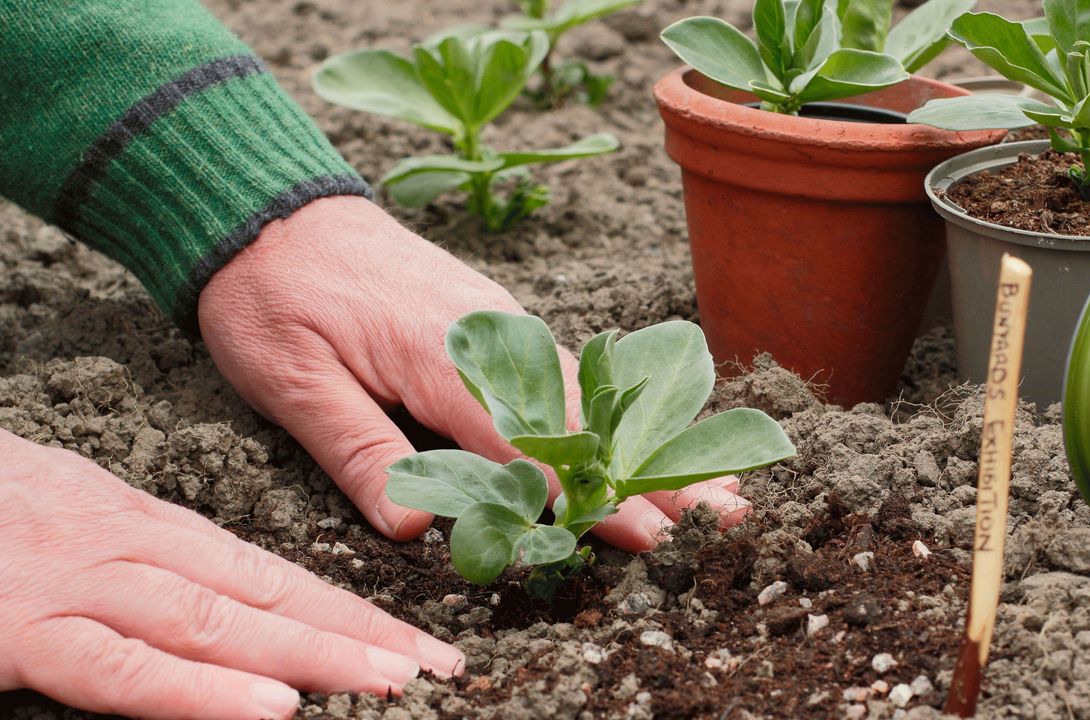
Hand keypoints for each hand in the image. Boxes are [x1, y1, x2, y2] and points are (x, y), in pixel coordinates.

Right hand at [0, 430, 463, 719]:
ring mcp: (70, 586)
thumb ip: (131, 560)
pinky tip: (270, 709)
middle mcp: (121, 547)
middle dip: (356, 633)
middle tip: (441, 663)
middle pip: (263, 594)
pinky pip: (120, 668)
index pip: (265, 570)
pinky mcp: (14, 633)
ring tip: (392, 680)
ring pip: (215, 622)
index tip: (413, 635)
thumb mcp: (58, 517)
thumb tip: (207, 602)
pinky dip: (198, 690)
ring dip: (311, 654)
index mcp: (136, 524)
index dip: (344, 606)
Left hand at [198, 196, 749, 548]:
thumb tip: (414, 528)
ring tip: (716, 478)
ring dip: (651, 443)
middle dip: (656, 472)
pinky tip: (643, 435)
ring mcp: (502, 327)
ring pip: (589, 395)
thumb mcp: (290, 380)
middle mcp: (493, 339)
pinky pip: (567, 373)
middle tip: (726, 514)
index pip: (532, 445)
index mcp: (444, 358)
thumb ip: (356, 449)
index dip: (592, 497)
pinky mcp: (497, 323)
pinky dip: (615, 412)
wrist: (274, 209)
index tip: (650, 536)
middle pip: (586, 420)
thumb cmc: (274, 296)